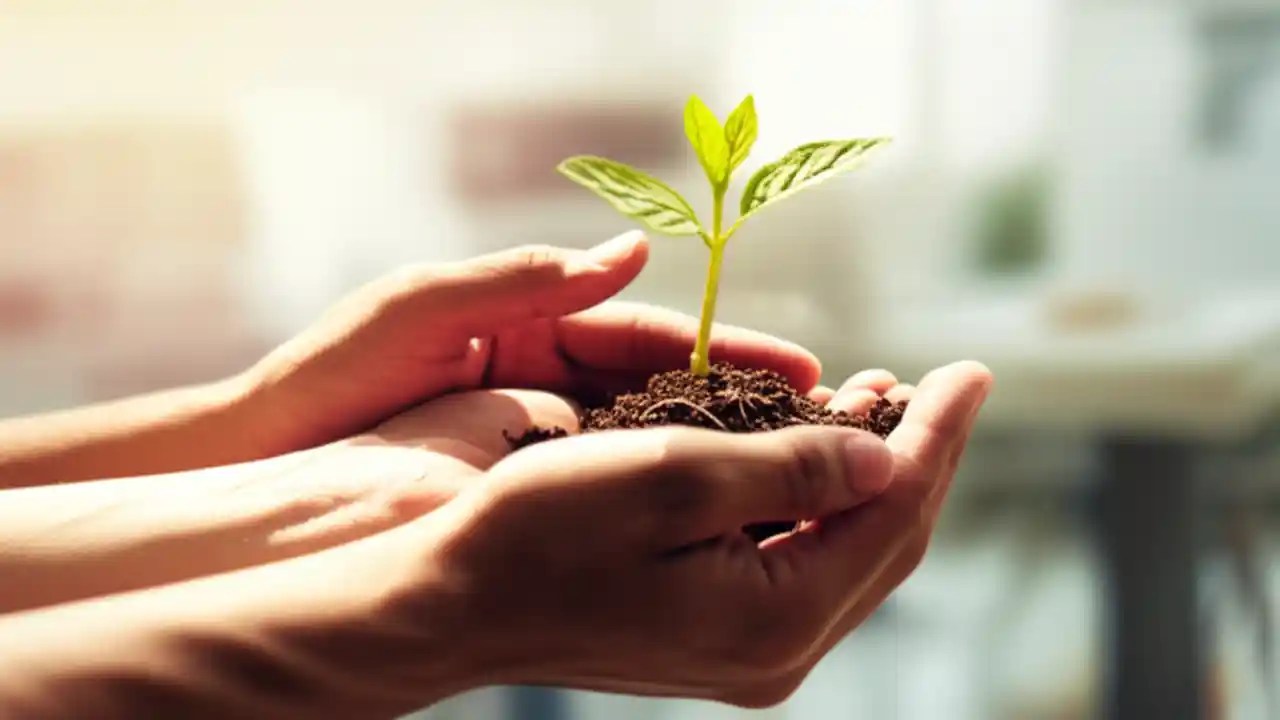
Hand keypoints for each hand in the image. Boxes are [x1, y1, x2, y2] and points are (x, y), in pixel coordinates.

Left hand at [243, 232, 820, 454]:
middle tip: (829, 426)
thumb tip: (632, 253)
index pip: (646, 335)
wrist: (262, 463)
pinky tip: (715, 522)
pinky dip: (659, 501)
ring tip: (797, 479)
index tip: (803, 370)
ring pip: (644, 448)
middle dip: (742, 407)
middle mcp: (544, 376)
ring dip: (716, 459)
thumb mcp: (425, 307)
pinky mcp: (516, 487)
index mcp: (527, 319)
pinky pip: (601, 492)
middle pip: (662, 392)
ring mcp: (534, 436)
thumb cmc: (332, 374)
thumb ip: (524, 279)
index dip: (726, 351)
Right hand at [360, 361, 990, 706]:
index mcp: (774, 616)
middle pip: (885, 543)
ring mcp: (744, 651)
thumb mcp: (670, 474)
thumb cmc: (540, 529)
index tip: (972, 370)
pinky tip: (815, 453)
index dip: (938, 435)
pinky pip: (799, 563)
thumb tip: (888, 461)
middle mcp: (773, 651)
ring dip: (873, 478)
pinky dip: (820, 504)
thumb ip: (793, 468)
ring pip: (845, 553)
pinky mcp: (713, 636)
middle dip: (918, 457)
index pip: (895, 515)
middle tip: (942, 381)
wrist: (450, 601)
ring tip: (886, 401)